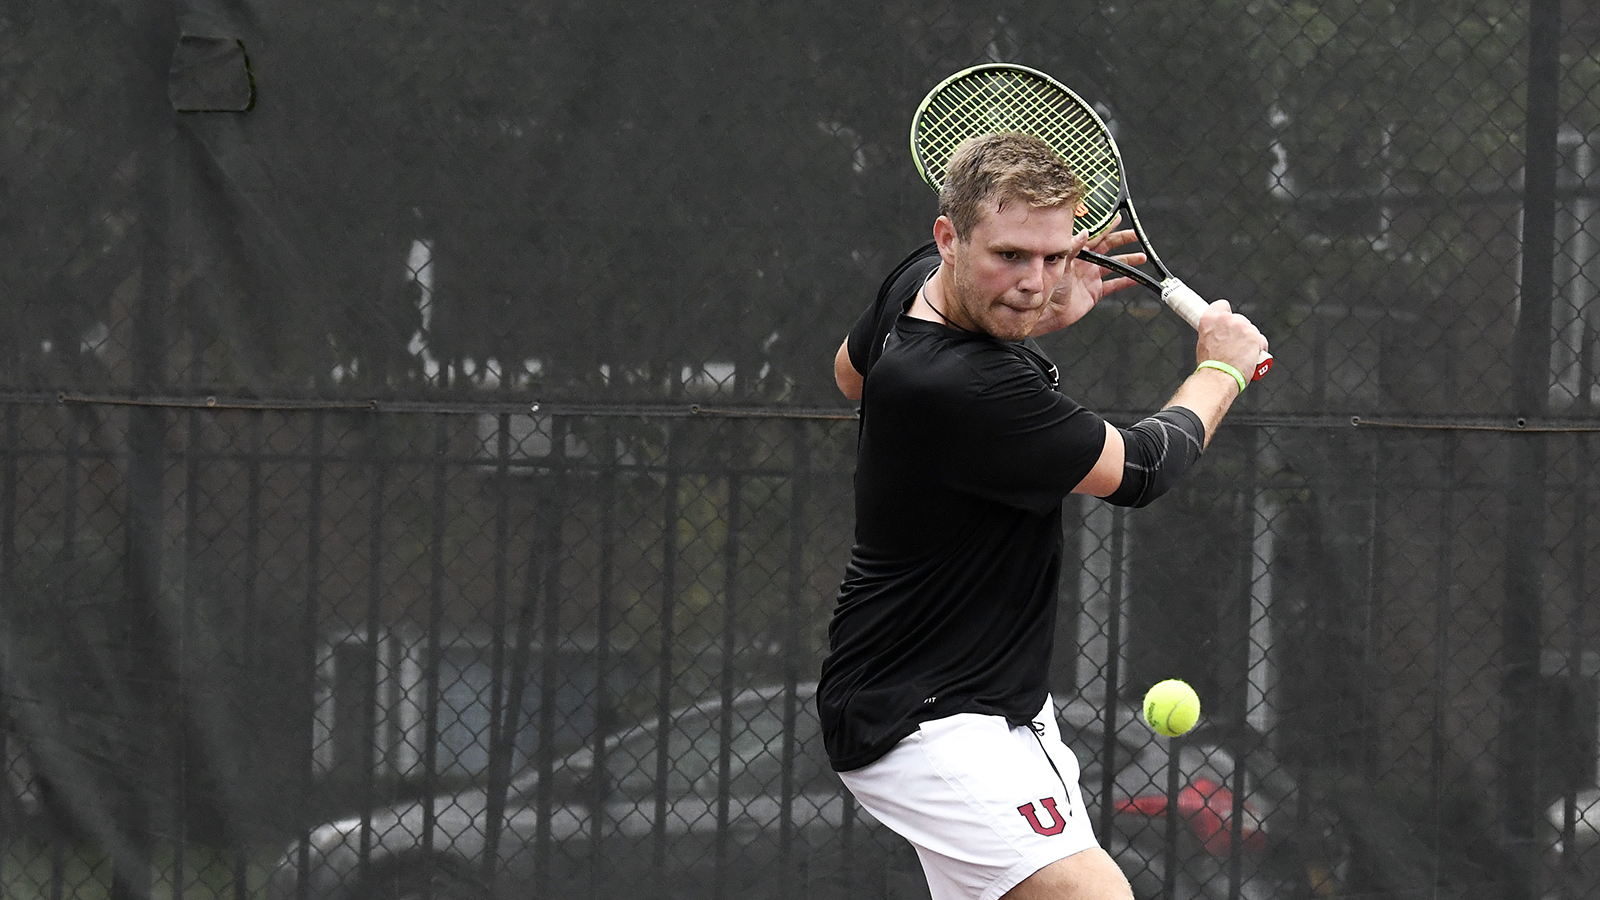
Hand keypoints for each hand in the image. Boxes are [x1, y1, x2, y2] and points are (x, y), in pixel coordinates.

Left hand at [1033, 216, 1148, 335]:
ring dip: (1128, 260)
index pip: (1095, 236)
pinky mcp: (1095, 292)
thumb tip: (1085, 232)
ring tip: (1142, 257)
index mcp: (1078, 254)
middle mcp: (1086, 263)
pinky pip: (1113, 285)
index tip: (1117, 218)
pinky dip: (1125, 282)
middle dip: (1122, 240)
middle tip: (1136, 235)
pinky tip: (1136, 279)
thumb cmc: (1049, 287)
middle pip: (1108, 247)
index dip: (1106, 227)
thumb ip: (1073, 248)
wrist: (1047, 311)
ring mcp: (1091, 277)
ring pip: (1114, 265)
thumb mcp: (1061, 264)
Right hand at [1194, 299, 1268, 378]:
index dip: (1226, 313)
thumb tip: (1221, 333)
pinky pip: (1261, 341)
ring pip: (1251, 330)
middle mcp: (1226, 319)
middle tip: (1235, 346)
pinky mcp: (1255, 337)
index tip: (1227, 322)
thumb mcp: (1203, 343)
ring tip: (1241, 355)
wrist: (1218, 377)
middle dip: (1240, 331)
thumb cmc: (1211, 365)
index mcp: (1210, 319)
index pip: (1222, 305)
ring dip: (1249, 341)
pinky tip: (1250, 358)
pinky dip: (1258, 349)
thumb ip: (1214, 332)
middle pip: (1240, 319)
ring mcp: (1242, 327)